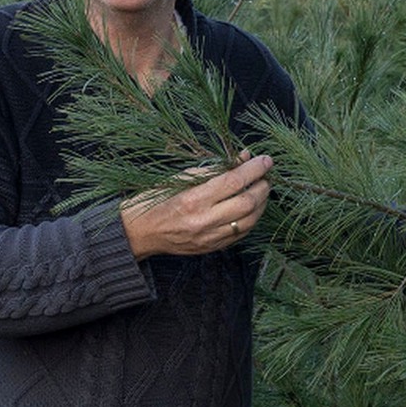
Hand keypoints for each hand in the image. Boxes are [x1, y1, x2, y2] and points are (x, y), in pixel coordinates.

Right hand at [121, 151, 273, 259]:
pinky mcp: (212, 248)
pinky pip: (241, 233)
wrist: (140, 232)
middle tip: (265, 174)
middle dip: (262, 185)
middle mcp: (203, 221)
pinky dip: (251, 218)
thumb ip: (212, 169)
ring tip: (261, 189)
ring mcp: (209, 237)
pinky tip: (251, 207)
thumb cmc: (155, 199)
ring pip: (249, 220)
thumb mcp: (179, 177)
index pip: (234, 182)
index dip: (254, 169)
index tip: (265, 160)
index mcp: (192, 199)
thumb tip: (241, 158)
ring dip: (261, 203)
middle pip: (247, 202)